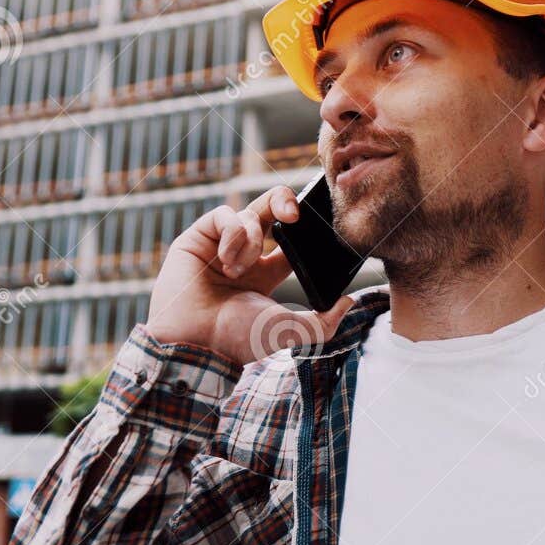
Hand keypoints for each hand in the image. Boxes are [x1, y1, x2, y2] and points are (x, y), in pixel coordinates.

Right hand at [144, 185, 354, 366]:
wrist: (195, 341)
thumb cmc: (236, 340)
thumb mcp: (288, 331)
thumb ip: (322, 321)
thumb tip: (349, 301)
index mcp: (265, 274)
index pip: (290, 239)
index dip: (305, 228)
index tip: (317, 225)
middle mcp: (244, 255)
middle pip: (271, 210)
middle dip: (286, 202)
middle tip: (294, 215)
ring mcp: (220, 245)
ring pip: (250, 214)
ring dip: (252, 239)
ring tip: (237, 269)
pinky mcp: (198, 237)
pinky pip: (224, 216)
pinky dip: (232, 235)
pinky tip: (225, 261)